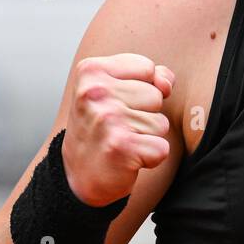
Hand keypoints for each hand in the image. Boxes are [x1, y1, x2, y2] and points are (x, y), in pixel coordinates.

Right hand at [60, 54, 174, 206]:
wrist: (78, 174)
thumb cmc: (102, 128)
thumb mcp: (116, 90)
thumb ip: (149, 76)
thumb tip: (166, 83)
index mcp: (91, 70)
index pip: (147, 68)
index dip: (142, 88)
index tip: (118, 103)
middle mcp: (95, 92)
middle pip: (156, 95)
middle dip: (145, 113)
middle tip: (117, 126)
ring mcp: (107, 119)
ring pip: (161, 122)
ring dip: (147, 136)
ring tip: (121, 140)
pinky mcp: (120, 147)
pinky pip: (161, 148)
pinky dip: (150, 157)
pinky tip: (127, 158)